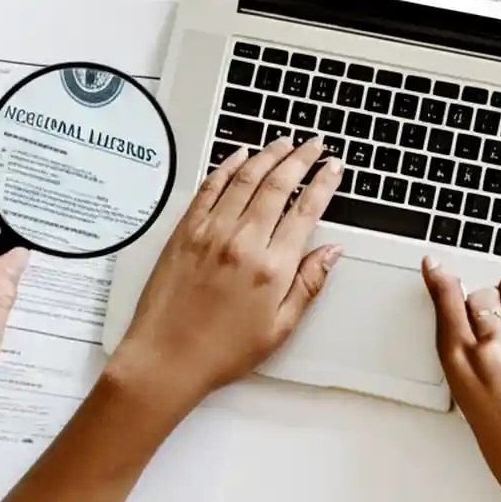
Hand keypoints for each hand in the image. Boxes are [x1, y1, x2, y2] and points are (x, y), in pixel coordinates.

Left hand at [111, 137, 344, 401]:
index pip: (305, 211)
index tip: (334, 168)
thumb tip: (331, 252)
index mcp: (271, 268)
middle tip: (314, 144)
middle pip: (278, 184)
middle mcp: (242, 242)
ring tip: (284, 143)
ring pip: (246, 178)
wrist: (166, 358)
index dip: (323, 184)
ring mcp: (211, 232)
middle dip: (301, 158)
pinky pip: (210, 188)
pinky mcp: (185, 231)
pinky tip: (240, 156)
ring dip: (268, 155)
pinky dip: (227, 167)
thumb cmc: (221, 351)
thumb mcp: (280, 328)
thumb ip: (308, 284)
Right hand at [422, 261, 500, 501]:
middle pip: (480, 297)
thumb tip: (471, 327)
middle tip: (485, 305)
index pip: (445, 306)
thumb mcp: (468, 400)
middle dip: (482, 296)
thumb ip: (468, 361)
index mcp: (462, 368)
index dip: (439, 278)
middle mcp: (492, 355)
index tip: (436, 265)